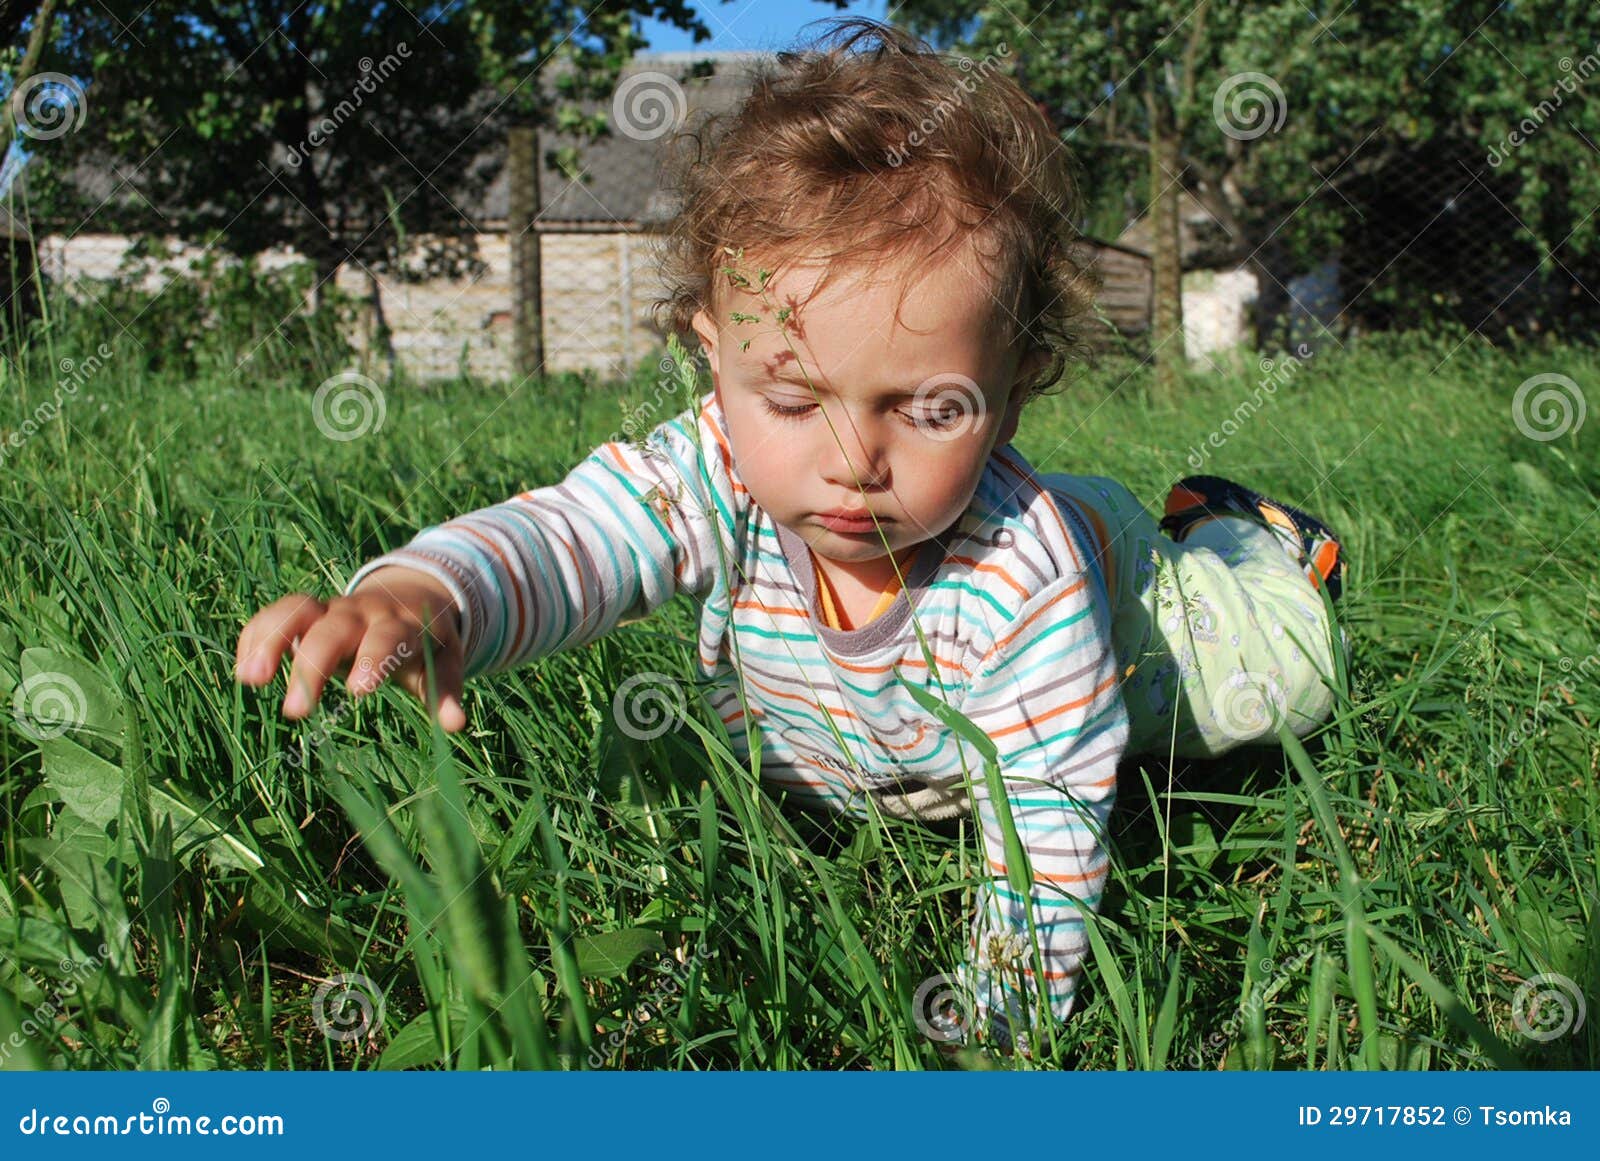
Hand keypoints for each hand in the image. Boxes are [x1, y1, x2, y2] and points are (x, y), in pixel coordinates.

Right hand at [235, 566, 467, 731]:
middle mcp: (363, 612)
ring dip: (270, 640)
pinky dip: (256, 636)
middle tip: (296, 712)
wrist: (410, 595)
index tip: (357, 691)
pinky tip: (243, 671)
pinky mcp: (305, 613)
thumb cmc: (424, 641)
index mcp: (402, 624)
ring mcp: (330, 609)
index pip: (388, 638)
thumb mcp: (443, 661)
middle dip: (313, 666)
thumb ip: (446, 690)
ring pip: (296, 611)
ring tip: (250, 680)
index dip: (373, 659)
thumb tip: (455, 724)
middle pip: (334, 628)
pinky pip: (275, 614)